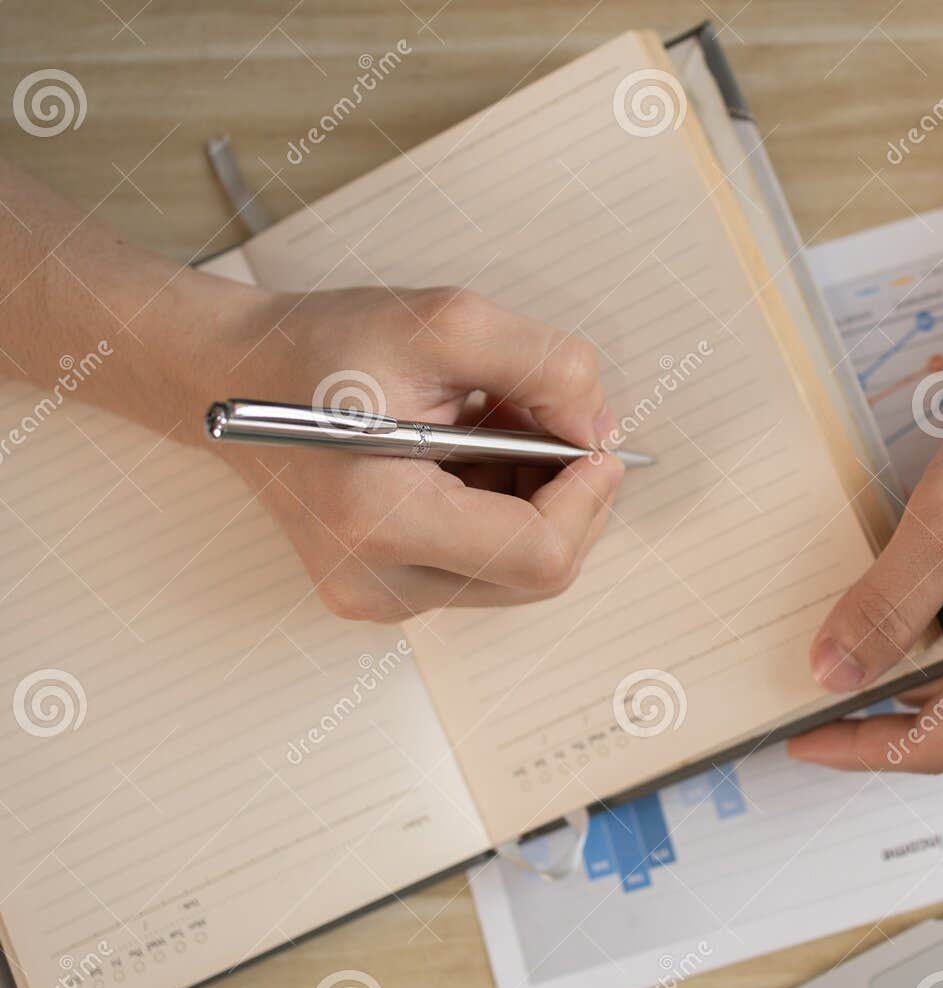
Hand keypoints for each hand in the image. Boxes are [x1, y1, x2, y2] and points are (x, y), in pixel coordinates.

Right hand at [206, 286, 622, 622]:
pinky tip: (471, 451)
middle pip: (538, 571)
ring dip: (535, 498)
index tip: (595, 441)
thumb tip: (599, 431)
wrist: (231, 377)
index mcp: (380, 521)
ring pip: (517, 571)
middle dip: (563, 493)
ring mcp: (378, 598)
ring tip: (493, 422)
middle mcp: (377, 583)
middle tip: (539, 416)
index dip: (587, 498)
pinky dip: (502, 508)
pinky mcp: (383, 593)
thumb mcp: (445, 322)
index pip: (537, 553)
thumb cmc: (325, 347)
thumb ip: (546, 368)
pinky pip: (484, 565)